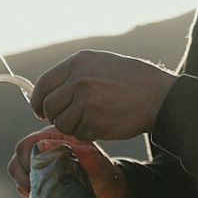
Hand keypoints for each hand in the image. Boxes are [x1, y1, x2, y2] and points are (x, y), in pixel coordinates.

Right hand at [8, 128, 128, 197]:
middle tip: (40, 188)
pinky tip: (41, 196)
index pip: (28, 144)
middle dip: (26, 174)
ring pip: (16, 168)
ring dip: (24, 183)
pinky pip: (20, 182)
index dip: (28, 161)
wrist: (107, 190)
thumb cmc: (101, 172)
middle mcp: (44, 145)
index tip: (40, 176)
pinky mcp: (37, 176)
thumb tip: (42, 144)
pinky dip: (26, 190)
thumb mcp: (92, 160)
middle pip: (19, 156)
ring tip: (40, 193)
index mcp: (55, 136)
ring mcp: (39, 160)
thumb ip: (71, 149)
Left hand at [30, 50, 176, 141]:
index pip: (44, 84)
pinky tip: (103, 124)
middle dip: (57, 116)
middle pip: (50, 106)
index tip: (40, 110)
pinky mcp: (95, 122)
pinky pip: (79, 134)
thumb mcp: (101, 63)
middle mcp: (79, 80)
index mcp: (79, 62)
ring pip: (62, 124)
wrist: (159, 96)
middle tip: (70, 119)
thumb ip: (74, 74)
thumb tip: (48, 93)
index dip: (38, 100)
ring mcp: (86, 102)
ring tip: (91, 120)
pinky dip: (88, 134)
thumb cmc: (132, 80)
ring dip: (73, 127)